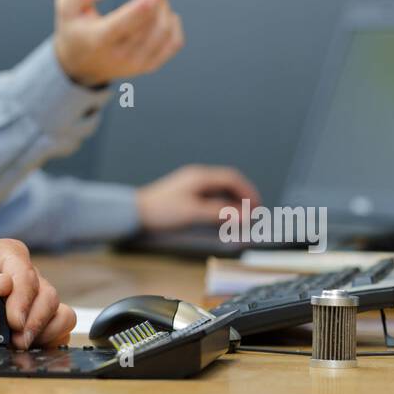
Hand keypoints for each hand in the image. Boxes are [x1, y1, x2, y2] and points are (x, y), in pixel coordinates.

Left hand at [0, 239, 74, 349]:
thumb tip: (3, 286)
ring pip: (57, 313)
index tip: (14, 321)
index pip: (27, 276)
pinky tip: (26, 348)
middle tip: (17, 338)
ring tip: (21, 344)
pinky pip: (51, 331)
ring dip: (45, 330)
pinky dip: (46, 341)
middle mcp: (22, 277)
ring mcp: (24, 302)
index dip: (24, 300)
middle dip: (35, 320)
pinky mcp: (22, 325)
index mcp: (7, 255)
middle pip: (48, 296)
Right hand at [52, 0, 183, 86]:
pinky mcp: (149, 66)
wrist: (78, 65)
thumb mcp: (66, 5)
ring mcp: (138, 63)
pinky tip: (160, 14)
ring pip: (165, 28)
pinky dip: (172, 23)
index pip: (140, 10)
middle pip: (154, 16)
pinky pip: (174, 42)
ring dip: (163, 4)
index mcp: (101, 38)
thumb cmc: (75, 29)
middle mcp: (122, 54)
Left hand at [136, 165, 261, 231]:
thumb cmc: (162, 211)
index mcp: (200, 176)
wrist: (135, 212)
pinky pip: (211, 195)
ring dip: (233, 201)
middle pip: (228, 182)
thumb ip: (220, 213)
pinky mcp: (186, 193)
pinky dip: (221, 204)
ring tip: (241, 216)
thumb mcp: (194, 213)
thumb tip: (244, 215)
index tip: (258, 206)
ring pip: (220, 189)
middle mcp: (197, 177)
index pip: (232, 178)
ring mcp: (191, 184)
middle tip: (253, 213)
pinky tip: (223, 216)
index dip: (248, 191)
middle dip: (243, 196)